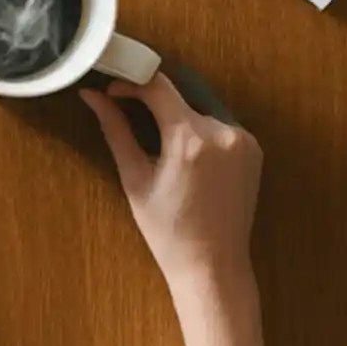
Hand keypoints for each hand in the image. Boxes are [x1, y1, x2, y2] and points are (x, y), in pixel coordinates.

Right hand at [80, 74, 263, 286]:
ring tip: (157, 139)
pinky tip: (185, 154)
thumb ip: (115, 131)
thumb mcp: (134, 179)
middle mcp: (223, 132)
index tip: (112, 91)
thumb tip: (92, 96)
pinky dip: (198, 128)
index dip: (130, 82)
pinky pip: (219, 124)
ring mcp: (244, 140)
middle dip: (152, 100)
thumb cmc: (166, 230)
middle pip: (180, 96)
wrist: (213, 264)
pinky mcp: (254, 149)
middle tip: (128, 112)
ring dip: (176, 114)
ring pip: (199, 108)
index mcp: (190, 140)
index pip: (158, 87)